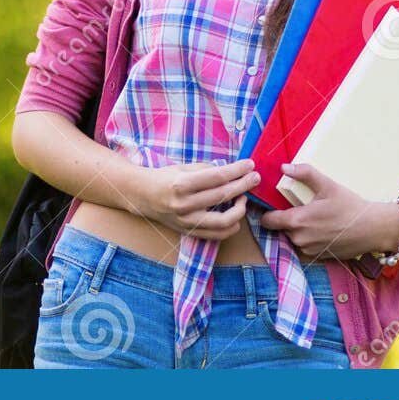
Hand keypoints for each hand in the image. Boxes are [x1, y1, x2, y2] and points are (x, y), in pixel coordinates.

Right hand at [132, 158, 261, 240]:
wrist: (143, 196)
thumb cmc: (164, 178)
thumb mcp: (183, 168)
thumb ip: (207, 170)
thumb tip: (232, 171)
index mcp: (182, 184)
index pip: (217, 177)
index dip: (237, 170)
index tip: (250, 164)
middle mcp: (184, 205)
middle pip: (223, 196)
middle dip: (244, 185)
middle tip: (255, 178)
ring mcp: (187, 222)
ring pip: (225, 220)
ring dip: (240, 208)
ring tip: (243, 197)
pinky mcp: (190, 232)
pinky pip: (218, 234)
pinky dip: (232, 226)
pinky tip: (236, 214)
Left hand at [256, 162, 398, 260]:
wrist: (373, 229)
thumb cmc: (350, 206)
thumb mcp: (328, 185)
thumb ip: (305, 173)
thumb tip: (284, 167)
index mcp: (297, 221)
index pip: (267, 220)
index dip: (266, 212)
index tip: (271, 204)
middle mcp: (299, 239)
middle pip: (279, 229)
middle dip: (283, 219)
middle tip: (296, 208)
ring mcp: (308, 250)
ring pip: (292, 238)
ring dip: (296, 230)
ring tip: (311, 217)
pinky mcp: (318, 257)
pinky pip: (304, 247)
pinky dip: (307, 238)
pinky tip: (320, 228)